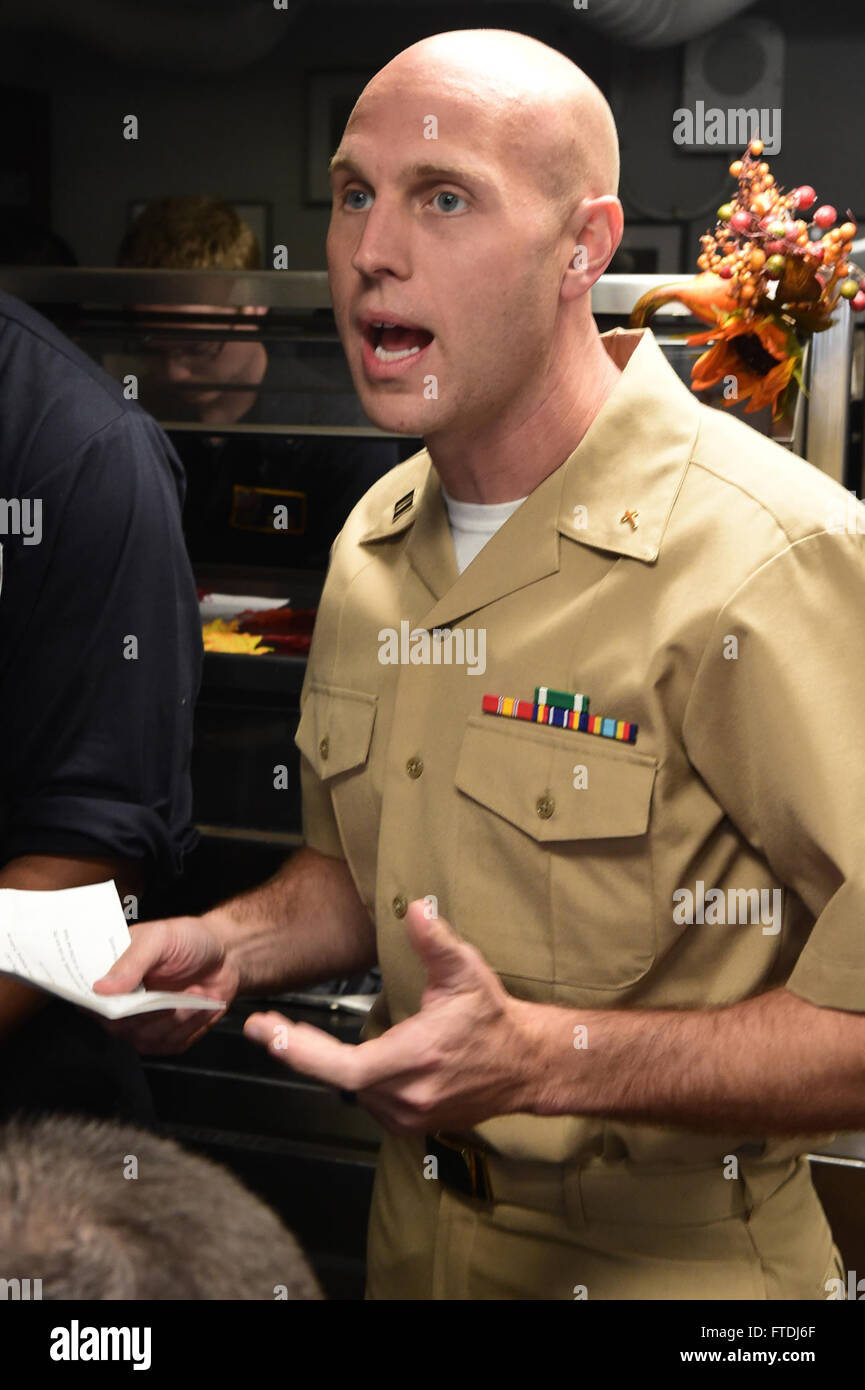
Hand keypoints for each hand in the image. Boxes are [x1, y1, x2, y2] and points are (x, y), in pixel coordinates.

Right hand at [91, 915, 238, 1054]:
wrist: (225, 954)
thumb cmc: (188, 939)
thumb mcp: (160, 938)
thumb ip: (132, 961)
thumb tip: (100, 988)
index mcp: (109, 974)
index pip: (86, 999)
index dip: (96, 1005)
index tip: (125, 998)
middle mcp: (120, 1003)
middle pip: (117, 1025)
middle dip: (150, 1013)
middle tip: (173, 998)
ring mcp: (142, 1023)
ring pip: (145, 1039)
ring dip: (176, 1019)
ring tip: (195, 994)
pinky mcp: (165, 1037)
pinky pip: (170, 1045)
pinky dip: (190, 1026)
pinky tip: (201, 1006)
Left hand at [243, 900, 534, 1133]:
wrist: (526, 1064)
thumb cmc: (493, 1018)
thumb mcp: (465, 971)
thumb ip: (435, 941)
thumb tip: (416, 909)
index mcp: (416, 1056)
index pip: (344, 1065)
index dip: (300, 1051)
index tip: (268, 1032)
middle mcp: (410, 1094)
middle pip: (338, 1077)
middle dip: (302, 1050)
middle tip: (269, 1028)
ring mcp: (410, 1115)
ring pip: (351, 1090)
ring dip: (330, 1063)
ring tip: (306, 1038)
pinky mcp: (412, 1124)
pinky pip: (368, 1101)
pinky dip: (354, 1078)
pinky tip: (350, 1058)